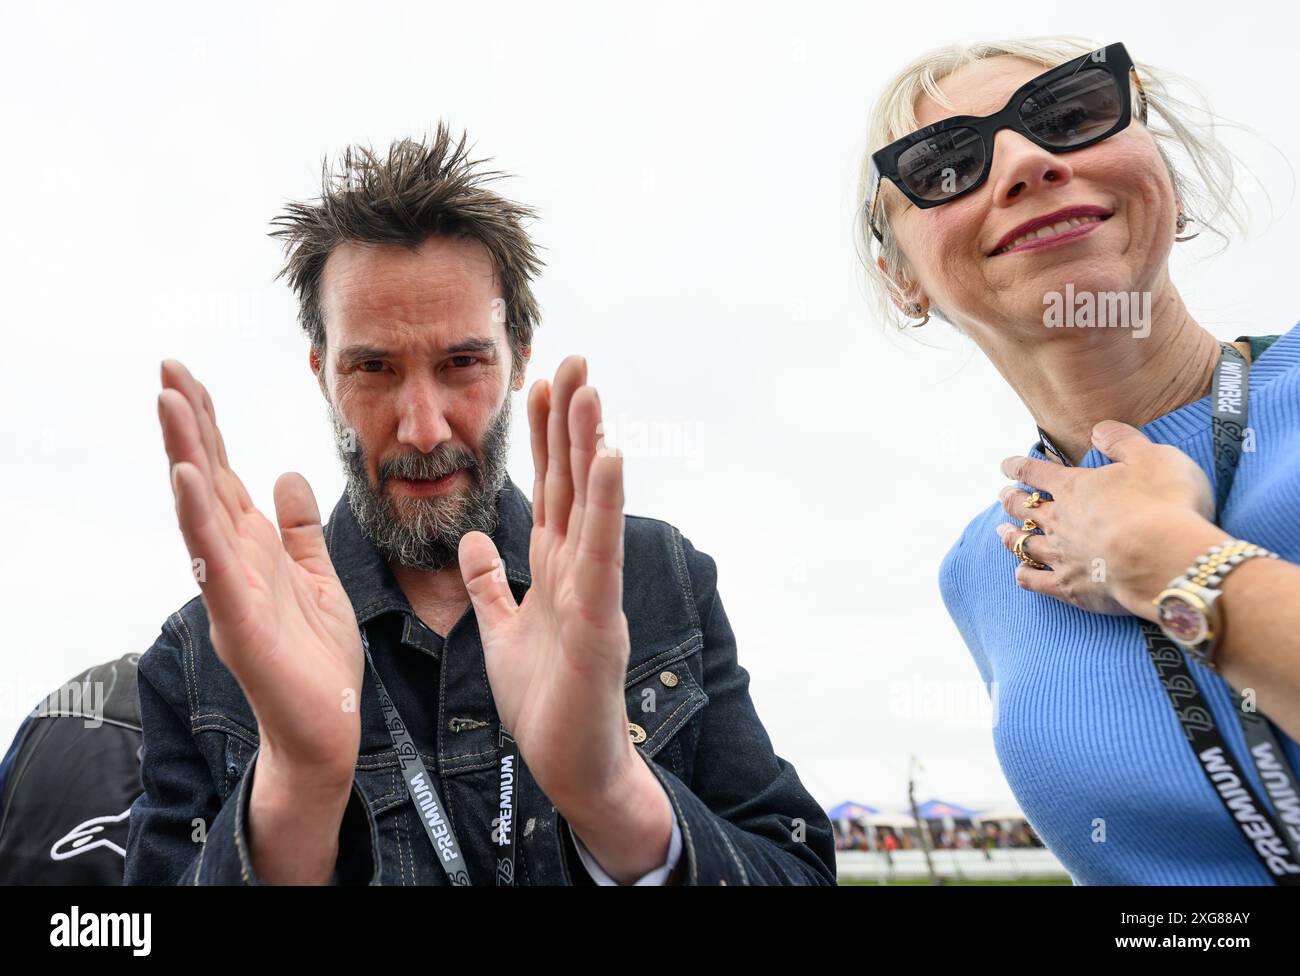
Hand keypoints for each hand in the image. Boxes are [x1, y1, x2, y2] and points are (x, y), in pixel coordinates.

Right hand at [157, 360, 362, 783]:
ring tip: (168, 401)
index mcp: (254, 547)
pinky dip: (200, 518)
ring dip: (185, 454)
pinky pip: (216, 561)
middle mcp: (233, 559)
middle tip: (166, 368)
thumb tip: (288, 474)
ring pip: (201, 510)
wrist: (326, 724)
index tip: (187, 376)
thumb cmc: (317, 656)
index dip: (209, 425)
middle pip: (206, 479)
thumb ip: (300, 530)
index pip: (225, 474)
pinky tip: (191, 476)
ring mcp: (230, 587)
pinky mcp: (240, 618)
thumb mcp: (318, 577)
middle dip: (188, 423)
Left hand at [457, 355, 672, 880]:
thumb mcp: (501, 631)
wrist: (570, 764)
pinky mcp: (600, 619)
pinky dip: (604, 503)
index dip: (543, 436)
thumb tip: (474, 539)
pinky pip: (601, 552)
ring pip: (592, 504)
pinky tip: (606, 457)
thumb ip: (489, 584)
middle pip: (574, 481)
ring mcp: (595, 590)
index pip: (550, 488)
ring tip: (590, 389)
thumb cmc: (545, 701)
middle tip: (573, 359)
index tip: (538, 384)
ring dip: (590, 444)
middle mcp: (580, 568)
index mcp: (556, 568)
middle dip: (570, 420)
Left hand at [994, 419, 1221, 619]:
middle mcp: (1059, 520)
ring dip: (1010, 536)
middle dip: (1010, 500)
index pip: (1035, 471)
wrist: (1165, 559)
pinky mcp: (1069, 588)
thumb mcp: (1151, 457)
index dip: (1018, 467)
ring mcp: (1061, 555)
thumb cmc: (1165, 504)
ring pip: (1023, 543)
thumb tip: (1098, 430)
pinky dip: (1024, 575)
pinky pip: (1035, 582)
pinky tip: (1020, 573)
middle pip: (1023, 507)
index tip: (1005, 466)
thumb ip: (1122, 441)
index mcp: (1074, 487)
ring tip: (1001, 531)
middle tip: (1003, 496)